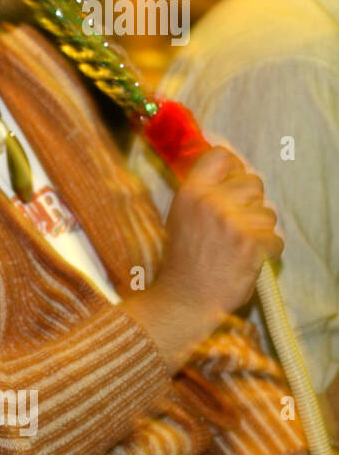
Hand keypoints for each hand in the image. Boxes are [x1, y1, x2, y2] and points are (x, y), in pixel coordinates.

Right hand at [158, 147, 282, 319]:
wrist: (185, 298)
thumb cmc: (183, 260)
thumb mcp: (179, 217)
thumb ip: (201, 192)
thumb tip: (228, 167)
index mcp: (190, 193)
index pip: (221, 156)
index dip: (233, 167)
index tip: (233, 180)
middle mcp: (211, 202)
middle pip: (253, 182)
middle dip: (251, 202)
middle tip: (236, 223)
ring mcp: (233, 222)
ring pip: (268, 212)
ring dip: (259, 230)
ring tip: (238, 246)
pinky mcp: (252, 244)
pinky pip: (276, 238)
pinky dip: (266, 251)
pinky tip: (246, 260)